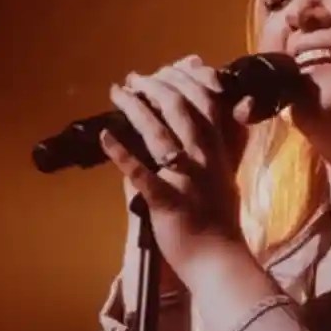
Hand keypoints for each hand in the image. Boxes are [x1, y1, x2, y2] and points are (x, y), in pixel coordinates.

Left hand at [100, 55, 259, 289]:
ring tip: (117, 93)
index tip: (161, 71)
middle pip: (180, 108)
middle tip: (132, 79)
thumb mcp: (225, 175)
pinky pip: (142, 175)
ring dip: (134, 108)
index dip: (182, 80)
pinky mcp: (168, 202)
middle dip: (154, 86)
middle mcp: (204, 158)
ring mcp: (187, 179)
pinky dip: (122, 154)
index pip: (205, 101)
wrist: (218, 259)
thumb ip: (218, 147)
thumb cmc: (219, 220)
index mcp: (218, 151)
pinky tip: (105, 136)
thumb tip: (210, 120)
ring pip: (159, 133)